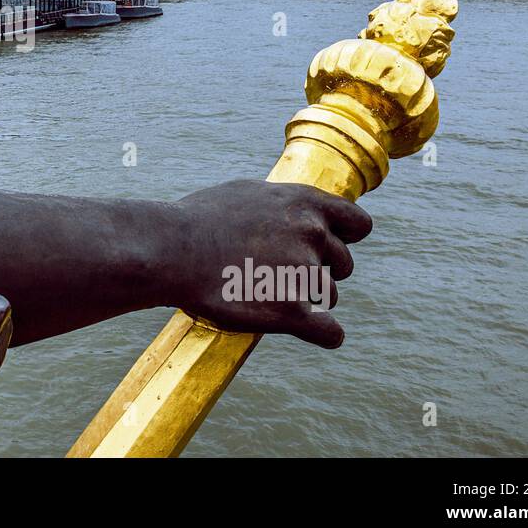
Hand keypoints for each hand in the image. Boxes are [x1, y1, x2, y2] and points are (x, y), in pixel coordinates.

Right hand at [174, 179, 371, 348]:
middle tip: (279, 274)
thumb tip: (298, 209)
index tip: (326, 247)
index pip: (358, 224)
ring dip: (307, 299)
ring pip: (329, 297)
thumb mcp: (247, 193)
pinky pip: (329, 332)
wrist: (169, 249)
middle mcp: (311, 233)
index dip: (345, 237)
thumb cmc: (198, 220)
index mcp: (304, 203)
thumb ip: (283, 203)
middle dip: (319, 270)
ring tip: (265, 295)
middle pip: (343, 263)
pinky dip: (323, 333)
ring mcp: (303, 272)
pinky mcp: (291, 311)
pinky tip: (310, 331)